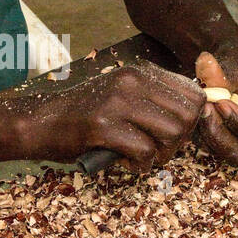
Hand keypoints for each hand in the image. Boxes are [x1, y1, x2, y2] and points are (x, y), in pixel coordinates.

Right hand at [23, 61, 205, 172]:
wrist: (40, 122)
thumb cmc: (84, 116)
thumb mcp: (122, 96)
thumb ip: (153, 100)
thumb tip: (196, 115)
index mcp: (139, 73)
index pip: (193, 94)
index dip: (191, 121)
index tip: (171, 134)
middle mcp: (131, 81)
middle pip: (188, 116)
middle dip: (179, 141)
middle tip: (156, 150)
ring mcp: (116, 102)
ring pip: (171, 134)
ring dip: (160, 155)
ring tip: (140, 157)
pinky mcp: (102, 125)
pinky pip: (145, 151)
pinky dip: (139, 165)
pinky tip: (124, 161)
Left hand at [194, 47, 237, 163]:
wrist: (229, 62)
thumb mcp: (237, 63)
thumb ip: (223, 71)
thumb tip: (204, 62)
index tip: (221, 104)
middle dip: (221, 134)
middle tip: (206, 108)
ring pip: (225, 152)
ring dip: (209, 132)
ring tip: (202, 106)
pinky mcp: (227, 139)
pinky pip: (212, 146)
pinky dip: (203, 131)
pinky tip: (200, 110)